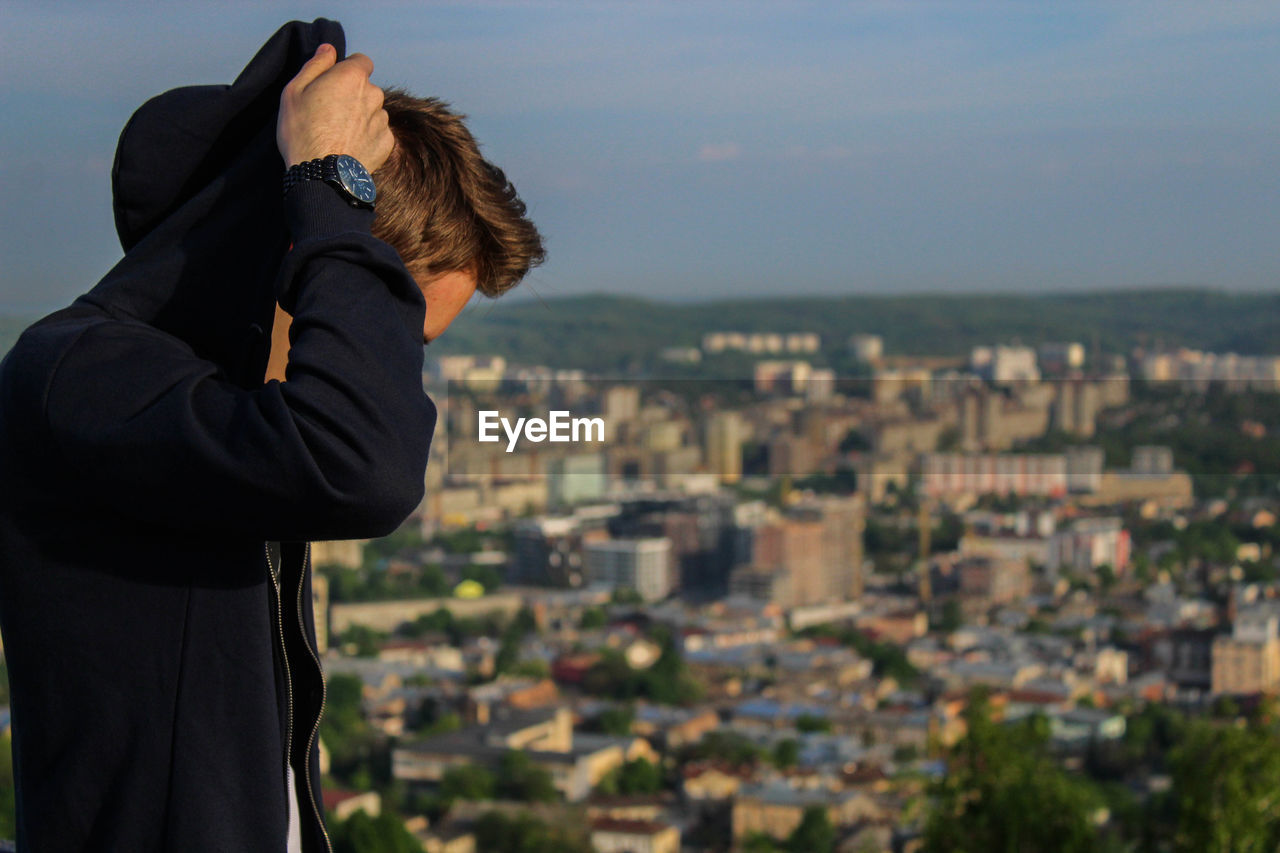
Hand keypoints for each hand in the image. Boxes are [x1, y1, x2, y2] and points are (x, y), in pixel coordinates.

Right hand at [276, 44, 392, 171]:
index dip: (348, 70)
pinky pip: (378, 133)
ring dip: (361, 117)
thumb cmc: (302, 131)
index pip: (361, 61)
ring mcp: (382, 120)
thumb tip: (328, 50)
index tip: (334, 83)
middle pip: (366, 88)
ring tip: (339, 133)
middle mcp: (374, 95)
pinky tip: (350, 146)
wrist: (322, 175)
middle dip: (353, 95)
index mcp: (352, 77)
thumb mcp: (294, 91)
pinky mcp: (387, 142)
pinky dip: (368, 137)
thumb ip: (315, 65)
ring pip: (373, 111)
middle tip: (330, 112)